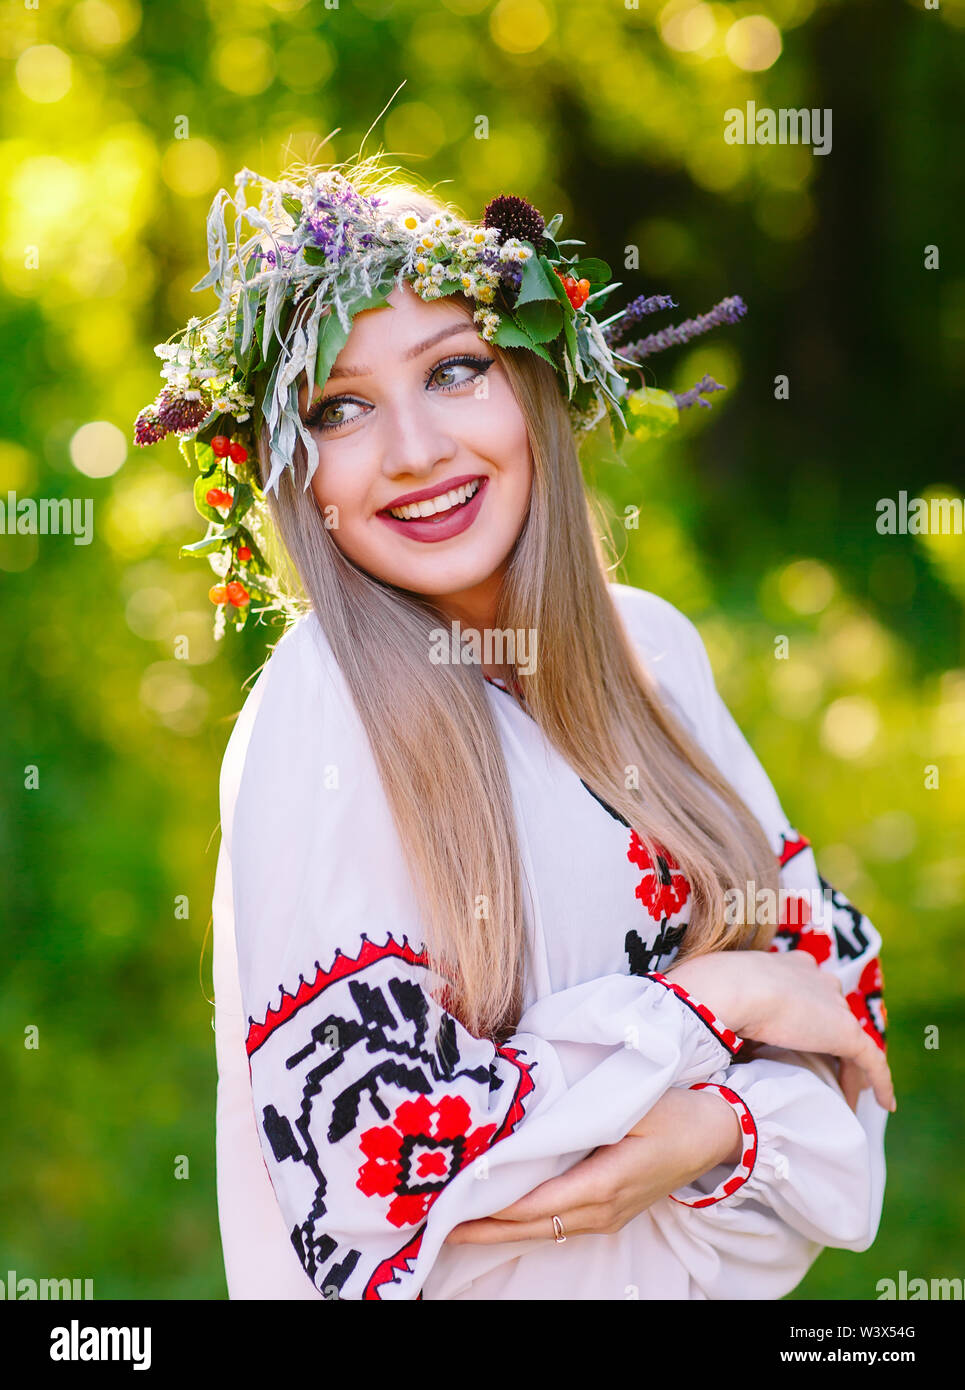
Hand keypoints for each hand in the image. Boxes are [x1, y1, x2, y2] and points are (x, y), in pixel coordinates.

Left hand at [443, 1087, 741, 1245]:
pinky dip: (522, 1221)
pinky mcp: (606, 1212)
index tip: (457, 1193)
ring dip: (499, 1228)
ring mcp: (605, 1217)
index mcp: (605, 1183)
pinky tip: (495, 1215)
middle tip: (436, 1221)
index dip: (495, 1202)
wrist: (717, 1135)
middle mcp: (602, 1210)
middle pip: (531, 1226)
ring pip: (542, 1230)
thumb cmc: (675, 1111)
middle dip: (483, 1226)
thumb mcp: (632, 1102)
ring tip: (454, 1222)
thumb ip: (582, 1108)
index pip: (538, 1202)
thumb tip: (530, 1107)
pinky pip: (556, 1223)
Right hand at [665, 950, 895, 1113]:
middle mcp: (815, 977)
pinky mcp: (845, 1029)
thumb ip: (724, 1005)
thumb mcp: (716, 992)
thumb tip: (705, 1025)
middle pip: (833, 1011)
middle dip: (832, 1039)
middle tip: (827, 1071)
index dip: (809, 1013)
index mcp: (786, 964)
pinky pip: (871, 1060)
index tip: (803, 1035)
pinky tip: (885, 1104)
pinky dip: (881, 1081)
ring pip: (851, 1039)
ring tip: (846, 1097)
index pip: (808, 988)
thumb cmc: (710, 990)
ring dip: (850, 1068)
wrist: (727, 989)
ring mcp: (832, 1002)